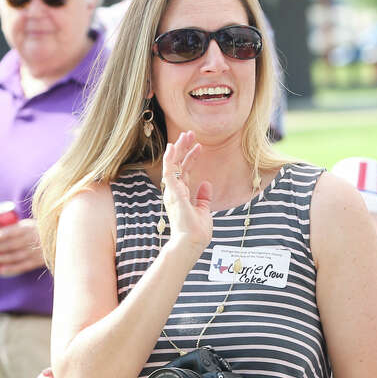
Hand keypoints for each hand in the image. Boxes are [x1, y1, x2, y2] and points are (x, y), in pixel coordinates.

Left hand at [0, 219, 44, 275]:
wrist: (60, 240)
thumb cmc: (41, 231)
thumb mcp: (30, 224)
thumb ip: (17, 227)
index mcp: (28, 228)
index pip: (9, 232)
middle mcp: (31, 240)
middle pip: (9, 245)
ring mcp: (34, 252)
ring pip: (14, 256)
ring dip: (0, 258)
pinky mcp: (37, 261)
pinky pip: (22, 266)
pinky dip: (10, 269)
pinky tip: (1, 270)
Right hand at [160, 130, 213, 253]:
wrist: (191, 243)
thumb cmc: (195, 231)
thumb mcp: (204, 210)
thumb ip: (203, 197)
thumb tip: (207, 184)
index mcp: (182, 194)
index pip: (185, 171)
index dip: (191, 157)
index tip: (199, 145)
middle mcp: (175, 191)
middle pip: (178, 165)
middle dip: (184, 148)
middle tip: (190, 134)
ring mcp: (173, 192)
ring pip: (172, 165)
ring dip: (178, 149)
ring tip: (185, 136)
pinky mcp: (173, 194)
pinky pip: (169, 173)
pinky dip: (170, 160)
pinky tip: (173, 148)